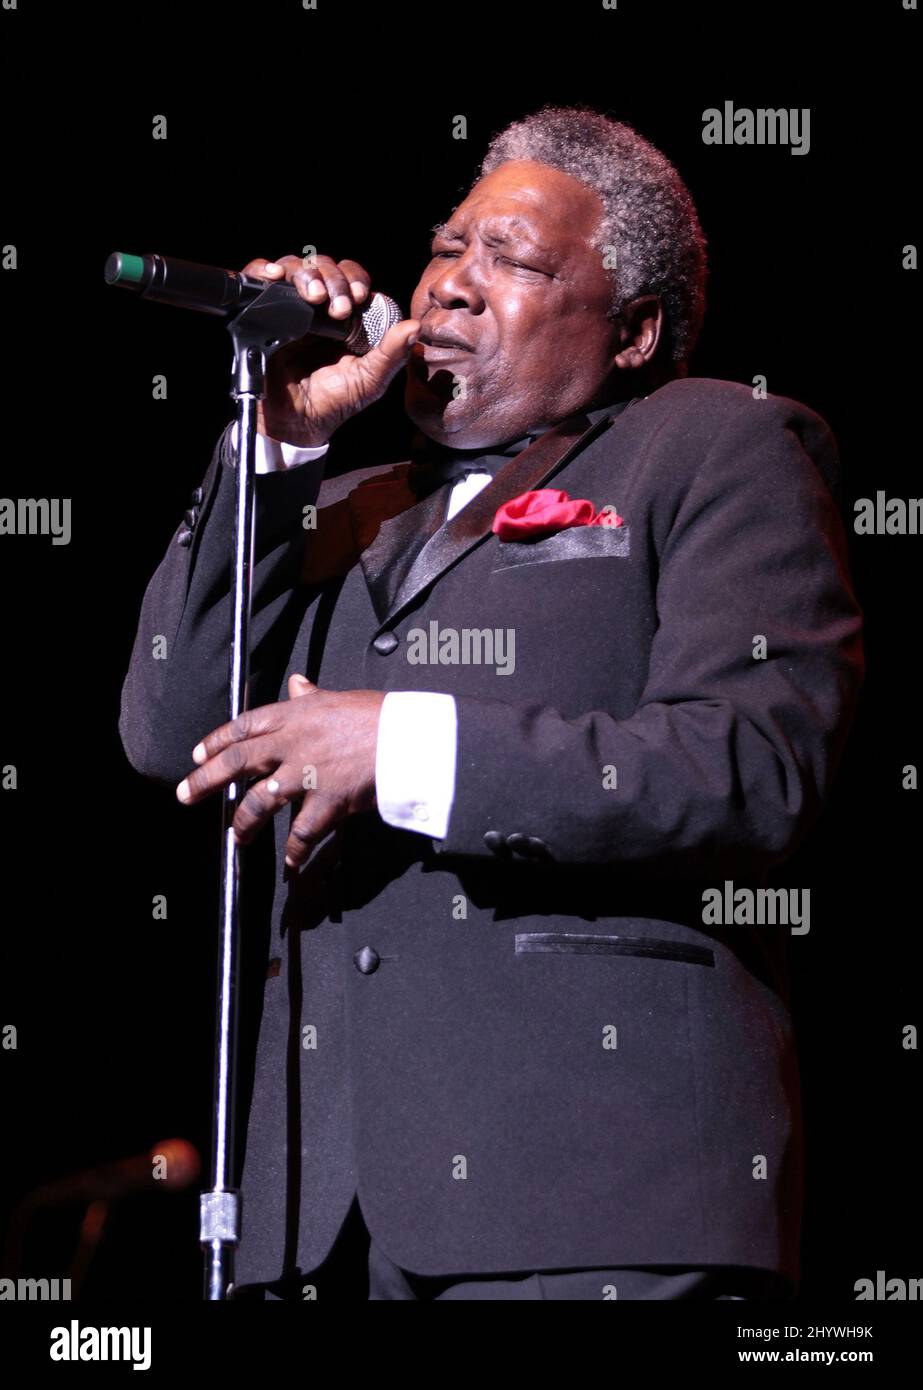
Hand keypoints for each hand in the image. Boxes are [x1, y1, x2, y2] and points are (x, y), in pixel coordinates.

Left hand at [175, 674, 385, 869]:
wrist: (408, 738)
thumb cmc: (377, 716)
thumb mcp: (337, 699)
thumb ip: (310, 696)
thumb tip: (296, 683)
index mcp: (294, 715)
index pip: (243, 726)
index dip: (216, 741)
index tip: (198, 755)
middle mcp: (292, 743)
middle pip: (237, 762)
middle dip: (206, 781)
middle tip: (185, 795)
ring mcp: (307, 774)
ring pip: (259, 802)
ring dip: (244, 822)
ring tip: (236, 837)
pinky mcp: (327, 801)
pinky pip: (302, 834)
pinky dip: (295, 852)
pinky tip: (290, 864)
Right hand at [242, 253, 419, 446]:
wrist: (296, 421)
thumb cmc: (335, 400)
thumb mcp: (370, 379)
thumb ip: (392, 354)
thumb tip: (415, 327)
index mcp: (346, 315)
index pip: (351, 276)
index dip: (355, 279)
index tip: (358, 296)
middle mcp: (318, 306)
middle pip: (324, 265)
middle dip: (334, 279)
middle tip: (338, 308)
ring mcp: (290, 307)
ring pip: (297, 266)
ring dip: (307, 274)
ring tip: (314, 298)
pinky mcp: (263, 311)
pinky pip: (260, 276)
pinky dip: (264, 268)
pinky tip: (276, 277)